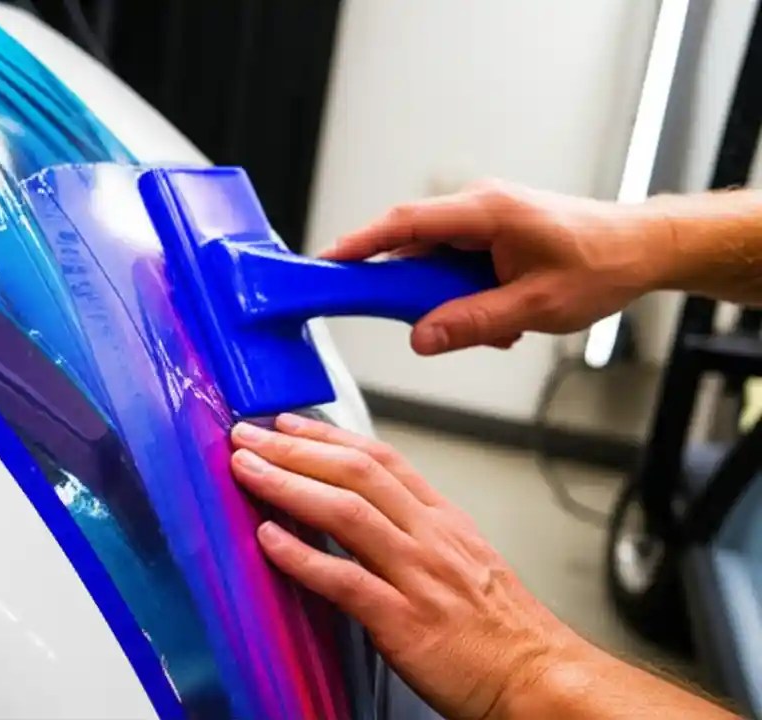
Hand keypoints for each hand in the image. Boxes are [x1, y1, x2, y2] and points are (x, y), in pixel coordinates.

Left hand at [229, 414, 589, 719]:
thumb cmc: (503, 632)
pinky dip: (302, 557)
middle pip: (355, 472)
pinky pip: (346, 580)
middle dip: (295, 448)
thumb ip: (417, 531)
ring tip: (246, 470)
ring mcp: (418, 577)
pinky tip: (269, 540)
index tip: (287, 423)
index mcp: (443, 521)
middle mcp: (430, 538)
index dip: (327, 436)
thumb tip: (362, 510)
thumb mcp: (465, 561)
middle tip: (248, 435)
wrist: (542, 682)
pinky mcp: (406, 622)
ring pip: (345, 512)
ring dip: (287, 484)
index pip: (380, 458)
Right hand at [327, 180, 672, 354]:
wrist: (643, 248)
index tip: (327, 261)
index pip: (406, 223)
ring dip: (446, 299)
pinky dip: (465, 295)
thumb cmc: (600, 265)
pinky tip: (501, 319)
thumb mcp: (535, 307)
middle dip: (407, 289)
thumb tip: (421, 338)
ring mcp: (484, 218)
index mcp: (486, 211)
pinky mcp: (491, 233)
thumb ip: (473, 322)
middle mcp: (479, 206)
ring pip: (435, 261)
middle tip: (403, 321)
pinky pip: (456, 264)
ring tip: (491, 328)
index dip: (361, 242)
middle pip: (413, 245)